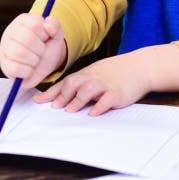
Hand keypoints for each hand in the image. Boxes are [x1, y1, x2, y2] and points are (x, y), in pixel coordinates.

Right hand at [0, 13, 66, 88]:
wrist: (45, 64)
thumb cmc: (48, 45)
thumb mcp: (55, 33)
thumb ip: (55, 25)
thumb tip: (48, 27)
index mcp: (23, 21)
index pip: (35, 24)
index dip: (44, 34)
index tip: (45, 38)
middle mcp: (10, 33)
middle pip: (27, 39)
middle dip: (40, 48)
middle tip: (41, 51)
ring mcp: (4, 49)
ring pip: (19, 53)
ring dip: (34, 60)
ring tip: (36, 59)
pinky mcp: (4, 65)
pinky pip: (16, 68)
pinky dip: (28, 71)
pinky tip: (30, 68)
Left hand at [33, 52, 152, 115]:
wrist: (141, 66)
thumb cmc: (117, 71)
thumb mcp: (97, 72)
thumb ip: (81, 82)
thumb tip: (61, 96)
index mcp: (87, 74)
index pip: (65, 82)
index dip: (51, 92)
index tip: (37, 101)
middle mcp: (94, 78)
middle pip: (74, 83)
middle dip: (63, 95)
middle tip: (55, 107)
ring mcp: (106, 85)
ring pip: (88, 90)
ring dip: (78, 100)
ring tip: (71, 110)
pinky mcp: (118, 93)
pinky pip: (107, 99)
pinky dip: (100, 106)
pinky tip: (94, 113)